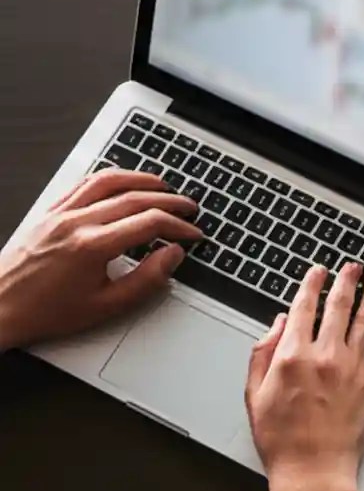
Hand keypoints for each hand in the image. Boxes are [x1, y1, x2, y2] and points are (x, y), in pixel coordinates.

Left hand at [0, 169, 200, 350]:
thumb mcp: (105, 307)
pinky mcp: (49, 212)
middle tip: (189, 208)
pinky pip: (83, 183)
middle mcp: (76, 222)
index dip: (178, 226)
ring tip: (163, 186)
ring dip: (141, 179)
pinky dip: (109, 178)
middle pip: (135, 198)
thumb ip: (146, 280)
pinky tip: (122, 182)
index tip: (191, 233)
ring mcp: (60, 213)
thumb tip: (172, 256)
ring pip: (109, 182)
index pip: (149, 223)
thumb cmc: (44, 312)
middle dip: (170, 201)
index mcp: (92, 246)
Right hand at [246, 262, 363, 490]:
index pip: (305, 307)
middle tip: (352, 266)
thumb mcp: (254, 395)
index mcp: (293, 356)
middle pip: (339, 305)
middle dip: (346, 280)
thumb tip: (278, 324)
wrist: (312, 468)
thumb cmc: (282, 438)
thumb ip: (262, 354)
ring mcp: (353, 367)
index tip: (318, 271)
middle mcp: (326, 355)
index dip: (312, 284)